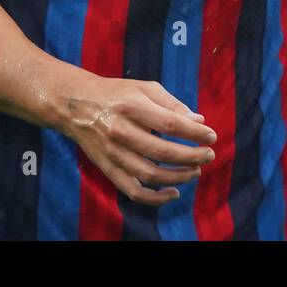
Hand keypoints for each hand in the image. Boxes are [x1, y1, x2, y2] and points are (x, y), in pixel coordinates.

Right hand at [55, 74, 217, 206]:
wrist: (75, 105)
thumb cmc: (117, 93)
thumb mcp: (145, 88)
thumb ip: (173, 104)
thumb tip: (199, 121)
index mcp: (132, 107)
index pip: (170, 124)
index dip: (194, 133)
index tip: (211, 136)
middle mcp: (120, 132)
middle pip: (162, 151)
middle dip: (191, 156)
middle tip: (209, 155)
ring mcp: (112, 154)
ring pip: (149, 174)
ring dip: (178, 176)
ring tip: (196, 171)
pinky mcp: (107, 169)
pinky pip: (132, 190)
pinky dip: (154, 197)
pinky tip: (174, 192)